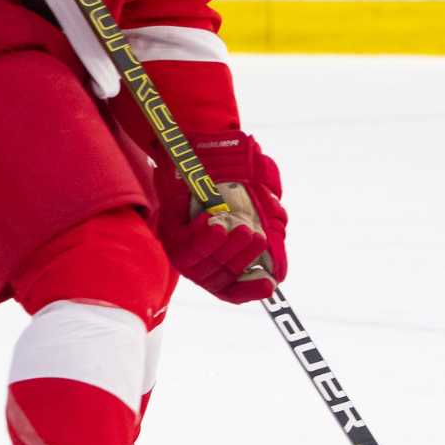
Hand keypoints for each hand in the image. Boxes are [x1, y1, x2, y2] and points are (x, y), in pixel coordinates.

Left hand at [154, 129, 286, 303]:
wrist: (203, 154)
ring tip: (242, 228)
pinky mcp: (167, 231)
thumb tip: (277, 273)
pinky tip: (213, 220)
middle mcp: (198, 263)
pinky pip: (182, 242)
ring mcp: (181, 249)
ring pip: (199, 263)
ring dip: (222, 248)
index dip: (250, 290)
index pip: (232, 290)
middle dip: (240, 258)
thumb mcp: (259, 212)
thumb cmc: (234, 187)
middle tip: (256, 237)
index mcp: (220, 265)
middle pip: (218, 277)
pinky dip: (199, 235)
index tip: (269, 285)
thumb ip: (268, 239)